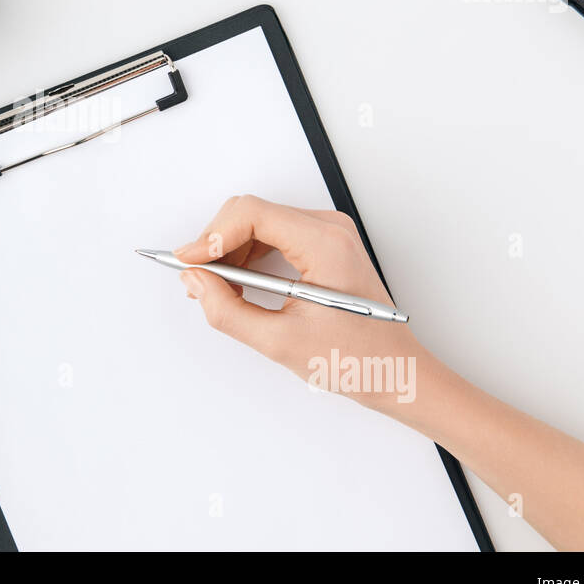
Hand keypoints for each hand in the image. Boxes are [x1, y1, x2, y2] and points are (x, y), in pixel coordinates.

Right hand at [174, 195, 422, 410]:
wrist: (396, 370)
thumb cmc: (356, 359)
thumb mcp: (280, 342)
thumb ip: (228, 311)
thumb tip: (195, 282)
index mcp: (325, 244)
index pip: (252, 214)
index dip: (211, 235)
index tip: (187, 263)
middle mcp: (328, 228)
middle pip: (251, 213)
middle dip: (216, 244)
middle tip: (196, 281)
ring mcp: (327, 234)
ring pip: (258, 222)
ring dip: (229, 251)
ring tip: (215, 290)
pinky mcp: (322, 246)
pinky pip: (272, 236)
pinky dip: (247, 257)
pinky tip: (237, 286)